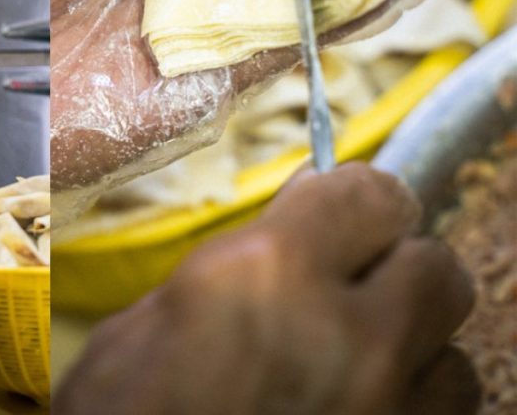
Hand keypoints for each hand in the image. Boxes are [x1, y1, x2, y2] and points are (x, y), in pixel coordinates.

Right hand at [55, 163, 478, 414]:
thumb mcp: (137, 329)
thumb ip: (230, 268)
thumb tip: (290, 223)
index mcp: (266, 275)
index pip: (372, 196)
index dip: (354, 200)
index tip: (337, 212)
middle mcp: (345, 337)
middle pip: (435, 268)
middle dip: (395, 265)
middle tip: (348, 281)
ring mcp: (384, 410)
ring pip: (451, 354)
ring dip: (410, 347)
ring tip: (352, 358)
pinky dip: (410, 403)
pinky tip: (359, 403)